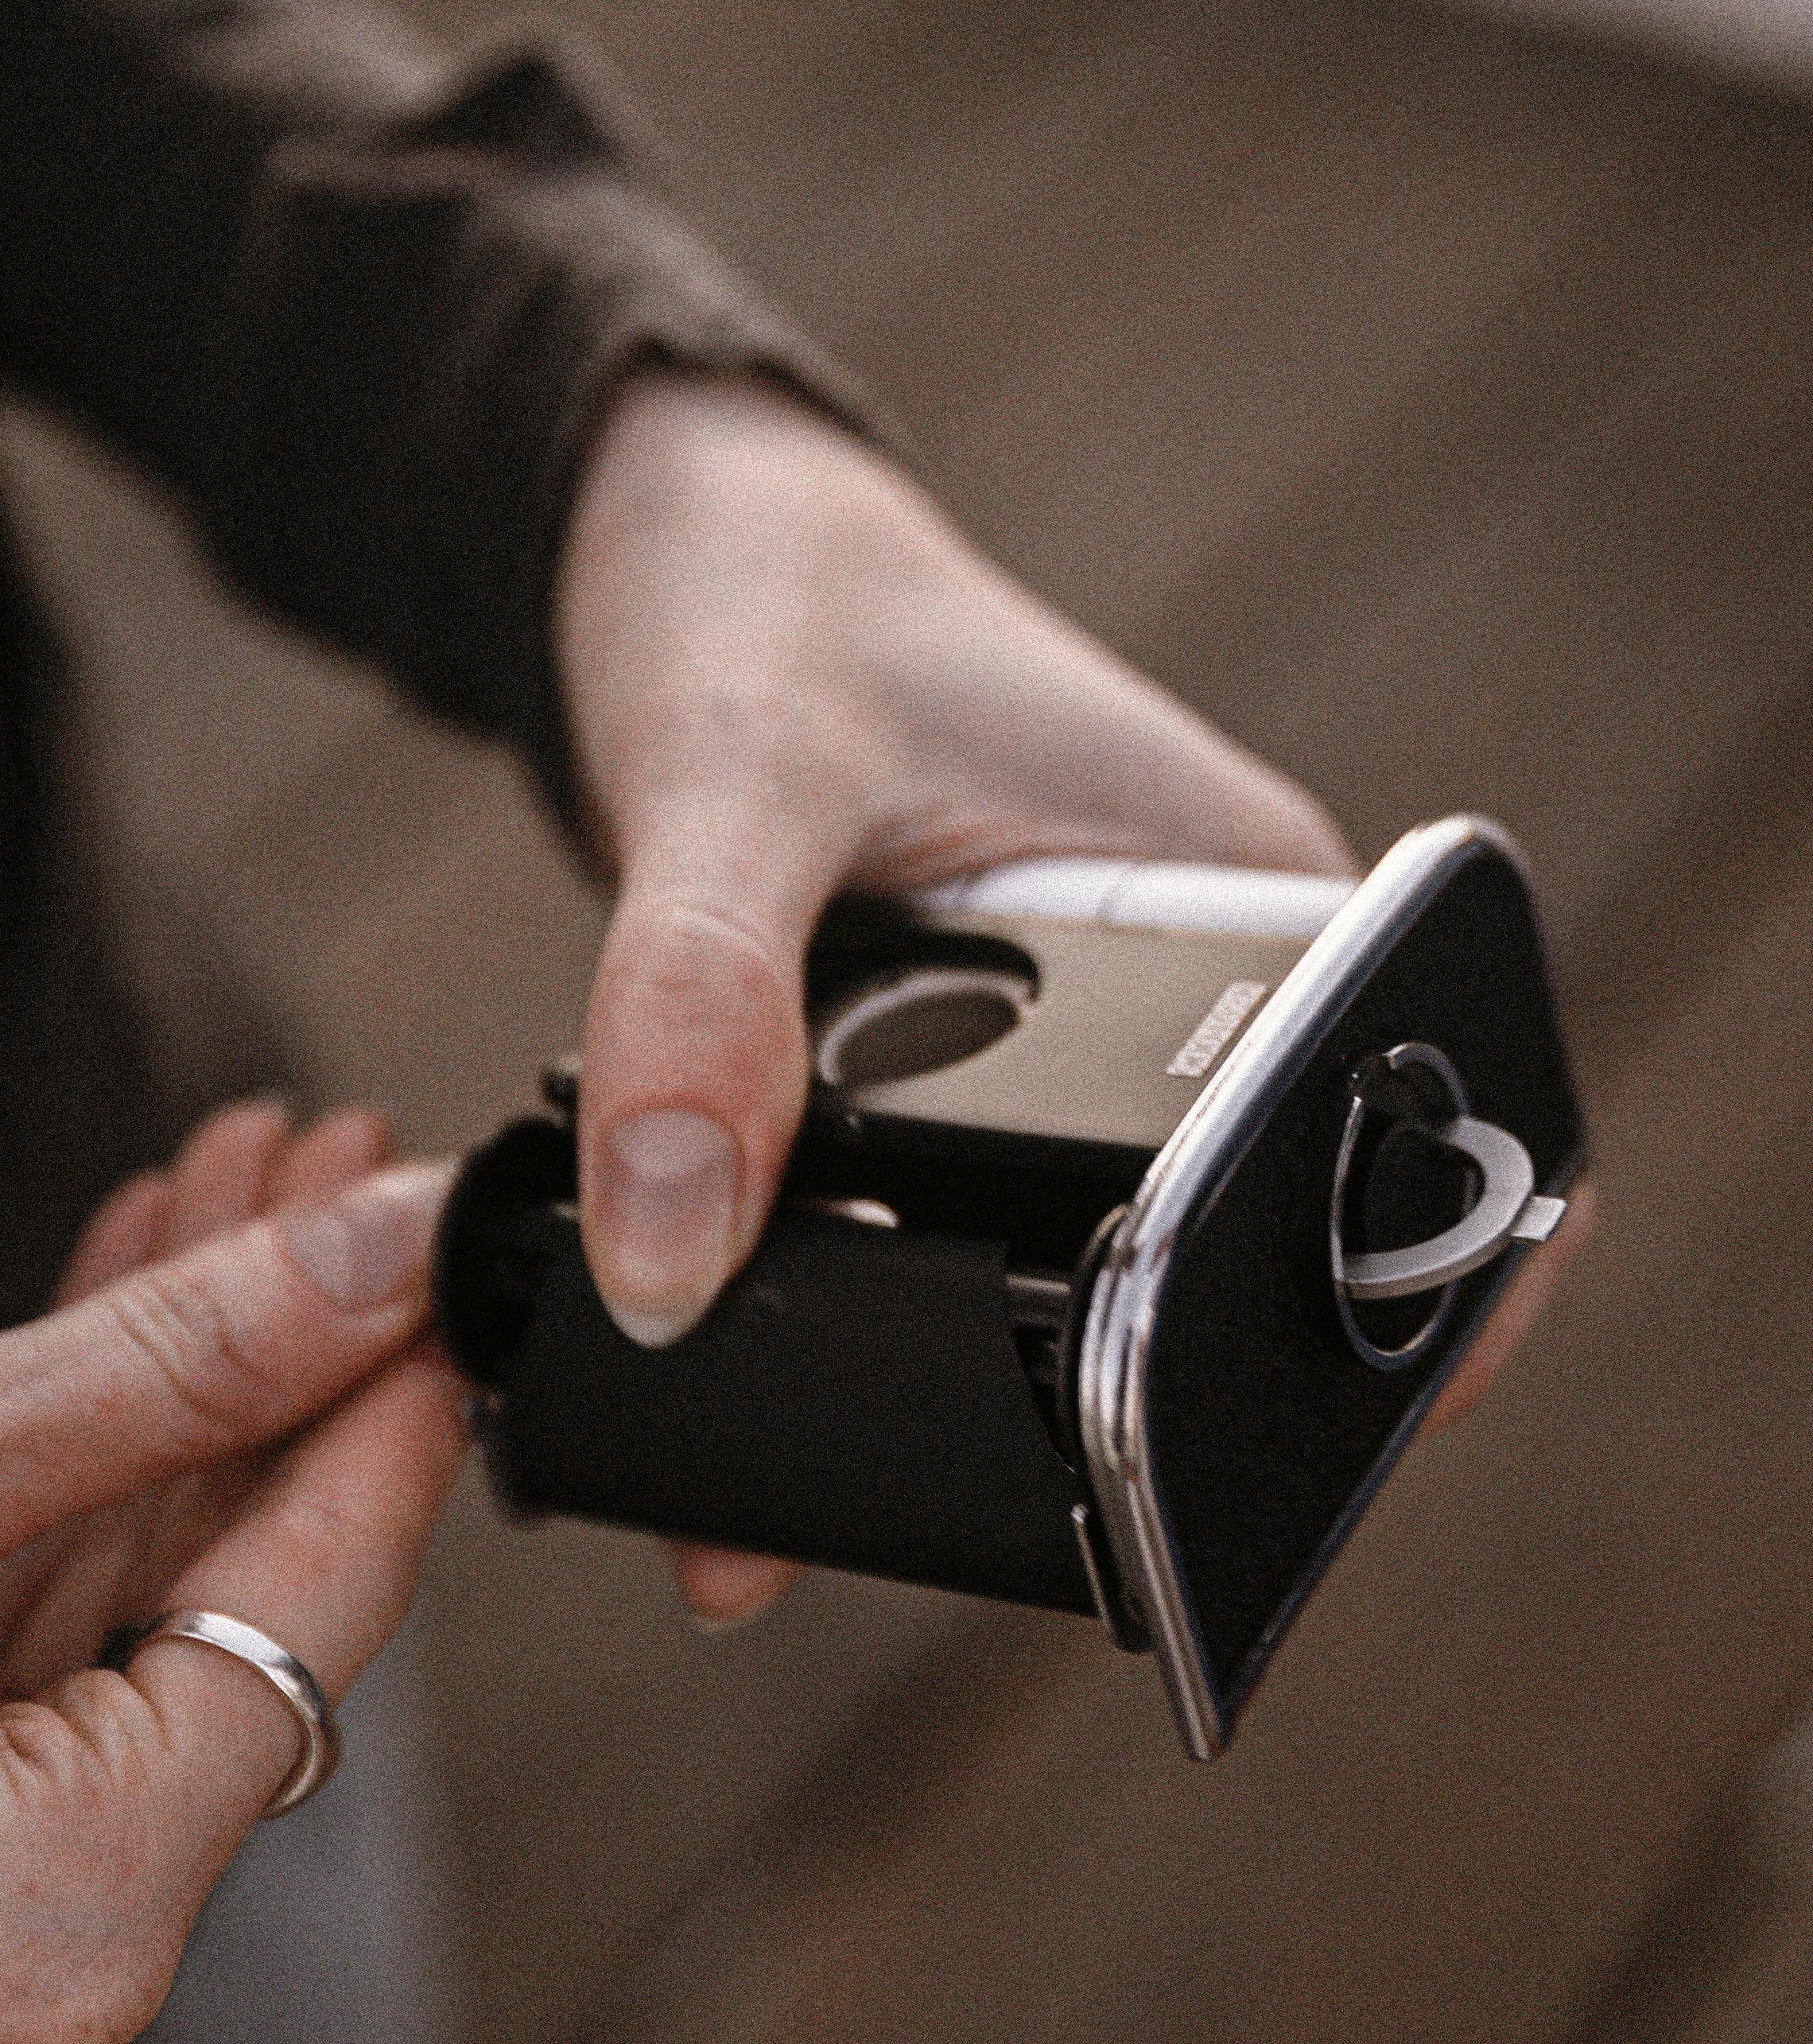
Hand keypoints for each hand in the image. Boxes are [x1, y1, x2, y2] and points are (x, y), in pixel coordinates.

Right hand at [0, 1129, 464, 2043]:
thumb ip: (170, 1368)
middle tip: (331, 1170)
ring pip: (134, 1611)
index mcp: (68, 1927)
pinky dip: (77, 1487)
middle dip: (276, 1359)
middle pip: (229, 1604)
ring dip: (182, 1395)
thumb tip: (382, 1255)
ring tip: (250, 1189)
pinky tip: (141, 1307)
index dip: (394, 1406)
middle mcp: (47, 1986)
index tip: (457, 1261)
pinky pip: (38, 1658)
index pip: (316, 1612)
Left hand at [556, 376, 1586, 1615]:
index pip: (1375, 1138)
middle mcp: (1195, 982)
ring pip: (1067, 1255)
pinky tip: (735, 1374)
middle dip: (1104, 1391)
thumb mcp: (729, 783)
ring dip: (945, 1367)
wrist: (667, 534)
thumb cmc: (760, 603)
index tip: (1267, 1464)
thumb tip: (671, 1260)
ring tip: (786, 1481)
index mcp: (1245, 901)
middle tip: (953, 1509)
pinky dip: (858, 1298)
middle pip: (1215, 1239)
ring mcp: (1081, 1032)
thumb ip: (698, 995)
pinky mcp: (965, 1060)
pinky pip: (948, 1220)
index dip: (1368, 1310)